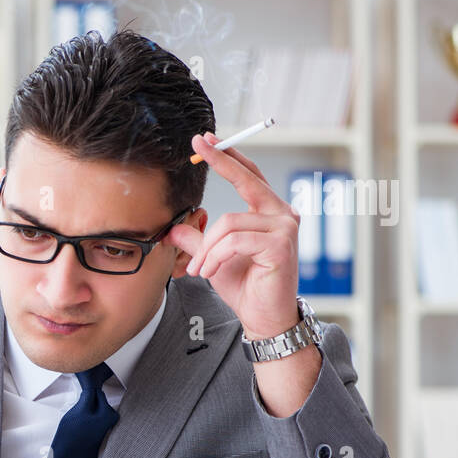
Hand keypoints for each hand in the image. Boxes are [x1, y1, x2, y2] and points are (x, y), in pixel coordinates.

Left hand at [168, 132, 300, 338]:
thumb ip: (197, 239)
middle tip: (196, 146)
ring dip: (206, 248)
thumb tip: (173, 227)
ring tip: (199, 269)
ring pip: (229, 223)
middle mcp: (282, 214)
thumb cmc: (244, 286)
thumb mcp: (212, 257)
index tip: (206, 139)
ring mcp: (285, 228)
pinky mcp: (281, 245)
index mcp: (269, 212)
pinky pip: (234, 241)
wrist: (263, 317)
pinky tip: (210, 272)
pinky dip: (216, 256)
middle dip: (220, 161)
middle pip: (246, 181)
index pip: (248, 176)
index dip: (228, 156)